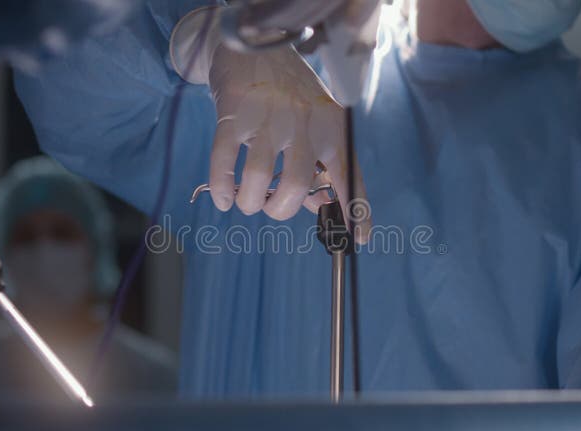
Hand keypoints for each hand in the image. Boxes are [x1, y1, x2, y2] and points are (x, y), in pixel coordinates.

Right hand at [171, 7, 371, 241]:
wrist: (256, 41)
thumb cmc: (290, 91)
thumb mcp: (316, 120)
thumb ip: (318, 162)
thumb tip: (315, 206)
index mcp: (331, 128)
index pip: (349, 176)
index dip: (356, 211)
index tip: (359, 239)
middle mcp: (304, 123)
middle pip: (297, 186)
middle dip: (281, 210)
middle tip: (269, 205)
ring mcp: (269, 118)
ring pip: (260, 180)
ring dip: (250, 202)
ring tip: (247, 200)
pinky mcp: (234, 114)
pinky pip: (224, 163)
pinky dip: (222, 190)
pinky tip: (222, 199)